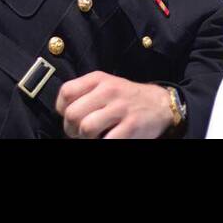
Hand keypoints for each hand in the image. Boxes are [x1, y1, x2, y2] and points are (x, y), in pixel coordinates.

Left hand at [56, 72, 175, 138]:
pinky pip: (106, 141)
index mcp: (98, 79)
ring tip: (94, 137)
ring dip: (86, 138)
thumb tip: (64, 113)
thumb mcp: (106, 85)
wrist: (160, 104)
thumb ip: (84, 93)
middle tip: (80, 133)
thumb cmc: (126, 98)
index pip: (66, 92)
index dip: (62, 110)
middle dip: (72, 129)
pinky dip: (102, 143)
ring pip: (86, 128)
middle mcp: (108, 90)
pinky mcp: (131, 126)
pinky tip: (107, 139)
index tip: (72, 118)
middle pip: (72, 114)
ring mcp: (120, 108)